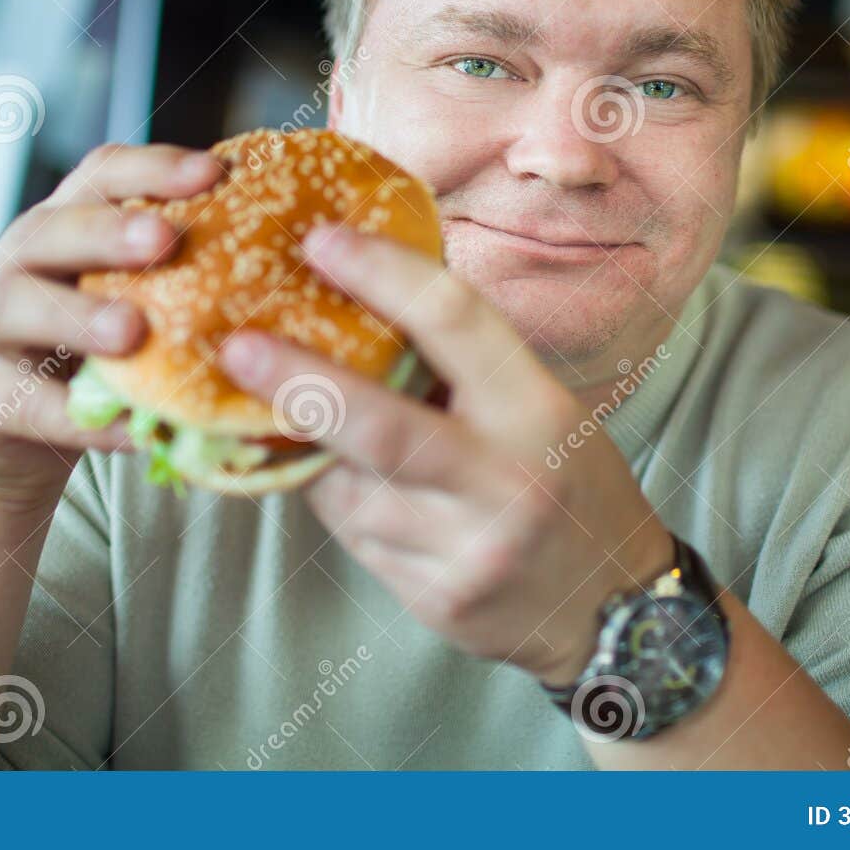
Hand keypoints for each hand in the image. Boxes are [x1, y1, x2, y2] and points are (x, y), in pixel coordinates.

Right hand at [0, 143, 222, 512]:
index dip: (152, 168)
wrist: (4, 446)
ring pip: (16, 307)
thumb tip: (278, 259)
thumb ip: (167, 277)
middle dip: (107, 232)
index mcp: (54, 230)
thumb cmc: (84, 361)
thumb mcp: (118, 304)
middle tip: (165, 239)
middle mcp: (6, 265)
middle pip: (49, 231)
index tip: (215, 172)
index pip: (97, 176)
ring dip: (78, 316)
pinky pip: (26, 405)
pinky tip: (131, 429)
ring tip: (133, 331)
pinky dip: (79, 419)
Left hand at [217, 222, 674, 684]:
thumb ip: (468, 366)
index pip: (455, 322)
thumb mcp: (545, 408)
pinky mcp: (437, 599)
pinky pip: (355, 539)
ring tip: (276, 412)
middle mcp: (504, 480)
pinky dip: (333, 500)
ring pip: (350, 490)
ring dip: (308, 450)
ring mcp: (469, 549)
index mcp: (538, 412)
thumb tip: (367, 294)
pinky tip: (332, 477)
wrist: (614, 607)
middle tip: (236, 346)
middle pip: (380, 425)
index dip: (384, 274)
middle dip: (298, 382)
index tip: (321, 241)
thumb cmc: (571, 481)